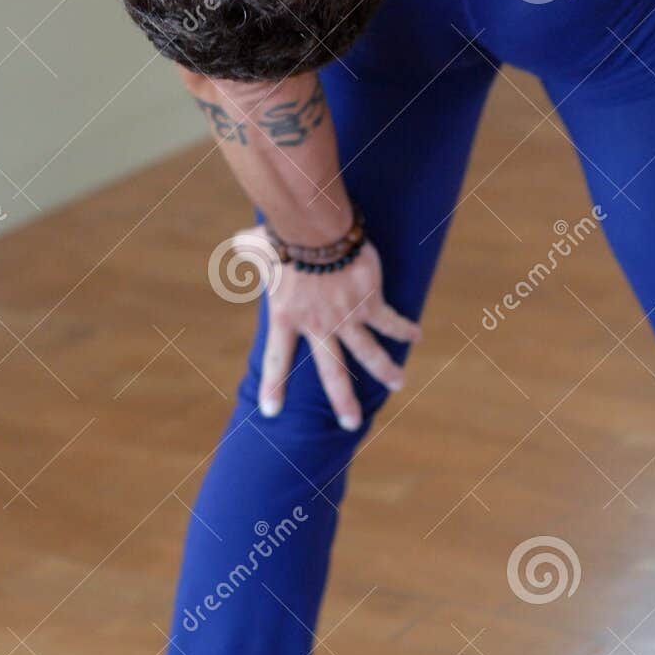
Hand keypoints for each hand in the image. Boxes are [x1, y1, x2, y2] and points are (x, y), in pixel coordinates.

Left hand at [229, 225, 421, 429]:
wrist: (314, 230)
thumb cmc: (282, 235)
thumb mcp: (257, 247)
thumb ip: (248, 250)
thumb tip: (237, 242)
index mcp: (286, 317)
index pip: (277, 359)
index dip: (274, 386)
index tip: (271, 413)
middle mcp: (318, 325)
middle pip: (332, 372)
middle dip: (343, 400)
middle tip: (351, 424)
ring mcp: (347, 317)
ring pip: (369, 353)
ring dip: (385, 370)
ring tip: (397, 383)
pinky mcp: (370, 302)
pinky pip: (390, 321)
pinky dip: (404, 328)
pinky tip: (416, 334)